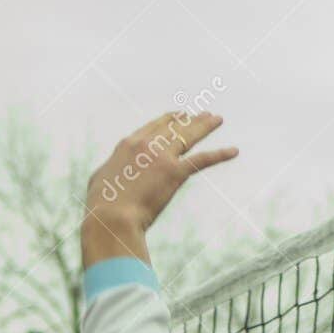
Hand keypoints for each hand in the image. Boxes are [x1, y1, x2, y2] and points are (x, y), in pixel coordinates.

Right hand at [81, 111, 238, 267]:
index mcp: (128, 145)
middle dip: (191, 119)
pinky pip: (203, 159)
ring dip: (205, 126)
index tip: (180, 115)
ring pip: (189, 135)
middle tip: (204, 114)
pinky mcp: (175, 172)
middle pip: (174, 127)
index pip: (154, 126)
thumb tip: (111, 168)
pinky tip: (233, 151)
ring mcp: (162, 156)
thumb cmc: (102, 204)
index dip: (170, 119)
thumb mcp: (100, 179)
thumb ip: (111, 168)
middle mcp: (147, 145)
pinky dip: (220, 154)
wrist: (111, 217)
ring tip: (217, 119)